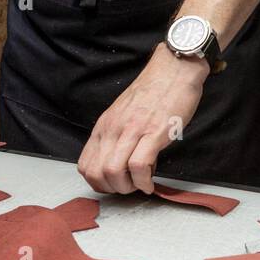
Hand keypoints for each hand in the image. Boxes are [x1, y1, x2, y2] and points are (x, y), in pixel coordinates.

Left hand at [77, 45, 207, 194]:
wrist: (174, 70)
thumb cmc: (153, 91)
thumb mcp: (123, 113)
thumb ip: (117, 135)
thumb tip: (118, 161)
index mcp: (104, 125)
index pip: (85, 165)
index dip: (98, 183)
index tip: (114, 184)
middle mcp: (113, 129)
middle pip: (97, 173)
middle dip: (112, 189)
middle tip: (128, 187)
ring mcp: (132, 130)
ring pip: (114, 172)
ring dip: (127, 188)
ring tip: (140, 184)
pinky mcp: (154, 133)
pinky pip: (139, 167)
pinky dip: (144, 182)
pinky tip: (151, 181)